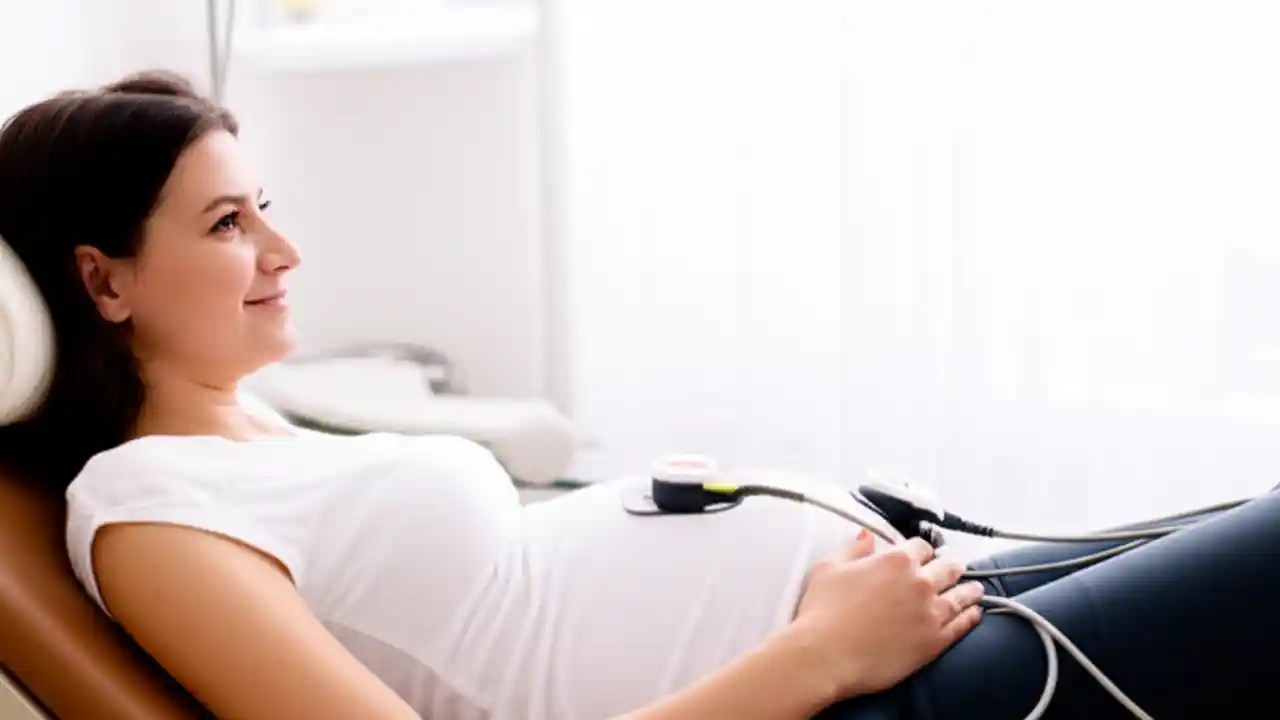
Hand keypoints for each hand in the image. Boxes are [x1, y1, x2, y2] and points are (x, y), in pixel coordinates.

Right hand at [787, 532, 984, 700]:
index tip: (921, 555)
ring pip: (961, 595)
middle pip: (947, 567)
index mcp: (895, 560)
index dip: (920, 550)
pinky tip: (975, 614)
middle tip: (955, 567)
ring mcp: (930, 613)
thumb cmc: (821, 610)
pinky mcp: (934, 641)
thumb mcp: (829, 568)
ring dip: (970, 590)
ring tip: (976, 589)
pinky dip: (970, 618)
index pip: (920, 546)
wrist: (825, 654)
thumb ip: (853, 549)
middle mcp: (920, 582)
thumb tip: (867, 537)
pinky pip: (961, 626)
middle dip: (951, 565)